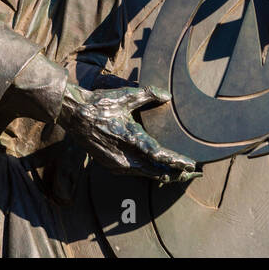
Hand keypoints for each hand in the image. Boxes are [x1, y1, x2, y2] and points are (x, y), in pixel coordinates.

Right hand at [57, 83, 198, 183]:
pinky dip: (148, 173)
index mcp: (129, 138)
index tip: (191, 163)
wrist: (75, 115)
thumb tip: (168, 96)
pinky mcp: (110, 164)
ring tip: (180, 175)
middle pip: (155, 170)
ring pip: (145, 174)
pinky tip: (157, 172)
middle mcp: (123, 156)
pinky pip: (134, 172)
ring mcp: (115, 163)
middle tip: (193, 173)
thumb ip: (148, 94)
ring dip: (163, 174)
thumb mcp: (125, 96)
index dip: (176, 161)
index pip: (158, 155)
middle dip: (175, 173)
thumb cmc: (100, 104)